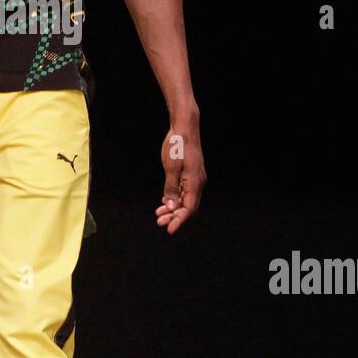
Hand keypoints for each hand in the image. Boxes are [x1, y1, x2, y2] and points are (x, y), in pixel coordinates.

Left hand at [156, 117, 205, 234]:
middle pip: (188, 206)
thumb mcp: (171, 166)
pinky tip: (165, 203)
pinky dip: (175, 199)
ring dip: (174, 208)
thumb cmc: (177, 145)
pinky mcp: (190, 174)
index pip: (189, 208)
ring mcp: (195, 178)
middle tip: (159, 222)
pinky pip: (184, 192)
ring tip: (159, 214)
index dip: (179, 220)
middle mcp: (198, 182)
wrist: (184, 127)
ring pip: (185, 200)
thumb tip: (171, 206)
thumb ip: (171, 187)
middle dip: (174, 216)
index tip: (169, 229)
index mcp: (195, 182)